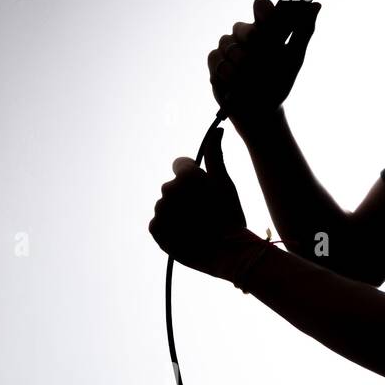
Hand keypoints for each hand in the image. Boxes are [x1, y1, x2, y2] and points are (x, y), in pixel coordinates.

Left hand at [149, 127, 260, 278]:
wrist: (228, 253)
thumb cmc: (229, 216)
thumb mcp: (225, 183)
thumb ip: (215, 155)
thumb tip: (218, 130)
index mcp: (185, 175)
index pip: (180, 165)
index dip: (193, 178)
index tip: (204, 192)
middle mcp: (168, 189)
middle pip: (173, 187)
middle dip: (185, 196)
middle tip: (203, 212)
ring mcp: (160, 210)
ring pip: (165, 205)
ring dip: (177, 213)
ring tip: (195, 225)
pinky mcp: (155, 229)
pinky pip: (158, 223)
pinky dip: (169, 229)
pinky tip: (184, 234)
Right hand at [207, 0, 321, 126]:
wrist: (262, 112)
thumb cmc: (279, 83)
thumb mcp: (294, 60)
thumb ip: (304, 32)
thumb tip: (317, 5)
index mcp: (265, 29)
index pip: (261, 6)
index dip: (264, 9)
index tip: (271, 17)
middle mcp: (245, 35)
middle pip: (241, 26)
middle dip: (251, 40)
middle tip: (261, 54)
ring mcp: (228, 48)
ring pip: (227, 43)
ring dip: (240, 62)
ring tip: (250, 76)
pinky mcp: (216, 62)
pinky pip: (216, 58)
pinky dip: (227, 71)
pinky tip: (235, 82)